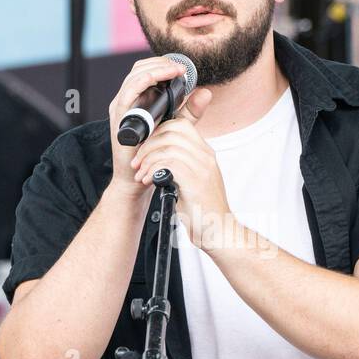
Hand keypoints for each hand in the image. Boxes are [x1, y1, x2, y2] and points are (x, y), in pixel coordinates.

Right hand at [107, 56, 193, 200]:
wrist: (138, 177)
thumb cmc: (153, 153)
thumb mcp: (175, 126)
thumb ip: (190, 110)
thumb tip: (206, 92)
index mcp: (138, 99)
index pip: (146, 70)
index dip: (163, 63)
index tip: (184, 67)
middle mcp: (127, 100)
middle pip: (139, 68)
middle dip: (161, 62)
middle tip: (181, 67)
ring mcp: (121, 107)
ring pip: (135, 75)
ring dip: (157, 68)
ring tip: (176, 70)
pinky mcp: (119, 116)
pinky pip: (129, 90)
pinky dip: (145, 79)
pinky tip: (160, 77)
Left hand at [128, 86, 230, 250]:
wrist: (220, 232)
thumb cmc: (204, 211)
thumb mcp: (194, 181)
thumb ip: (181, 165)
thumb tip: (158, 156)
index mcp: (206, 154)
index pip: (181, 126)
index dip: (158, 133)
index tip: (146, 149)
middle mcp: (206, 156)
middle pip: (172, 131)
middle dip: (149, 144)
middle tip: (138, 162)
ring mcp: (202, 167)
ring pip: (168, 146)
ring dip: (148, 159)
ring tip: (141, 174)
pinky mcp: (196, 181)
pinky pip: (168, 163)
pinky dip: (153, 170)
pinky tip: (148, 181)